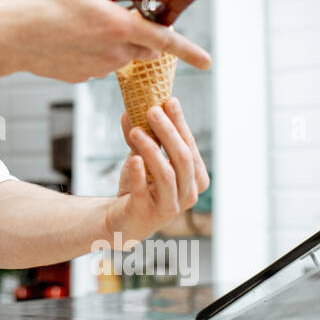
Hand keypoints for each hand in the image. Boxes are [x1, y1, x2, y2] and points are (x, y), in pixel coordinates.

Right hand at [0, 0, 212, 83]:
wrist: (10, 35)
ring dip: (115, 39)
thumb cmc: (45, 1)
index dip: (190, 51)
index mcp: (119, 26)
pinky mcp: (82, 76)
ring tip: (84, 21)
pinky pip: (99, 63)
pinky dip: (93, 50)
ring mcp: (97, 68)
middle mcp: (113, 52)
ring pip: (122, 55)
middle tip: (119, 12)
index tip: (207, 61)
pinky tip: (70, 36)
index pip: (166, 40)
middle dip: (143, 32)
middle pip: (147, 47)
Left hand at [105, 97, 209, 242]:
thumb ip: (141, 136)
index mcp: (195, 178)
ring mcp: (170, 206)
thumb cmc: (140, 186)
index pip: (190, 146)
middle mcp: (188, 194)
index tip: (169, 101)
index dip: (180, 124)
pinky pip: (144, 191)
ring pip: (166, 174)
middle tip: (152, 110)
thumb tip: (130, 110)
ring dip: (151, 149)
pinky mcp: (147, 213)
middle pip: (182, 158)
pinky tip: (134, 159)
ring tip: (135, 130)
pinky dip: (139, 174)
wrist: (123, 218)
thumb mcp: (143, 157)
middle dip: (168, 132)